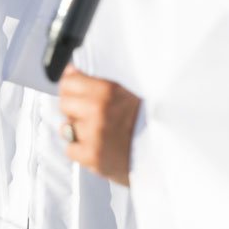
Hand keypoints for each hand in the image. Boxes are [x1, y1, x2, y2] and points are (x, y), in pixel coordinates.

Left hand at [58, 66, 140, 186]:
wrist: (163, 148)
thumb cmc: (146, 121)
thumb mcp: (125, 93)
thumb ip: (95, 83)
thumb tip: (69, 72)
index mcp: (106, 90)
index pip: (69, 82)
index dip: (70, 88)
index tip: (75, 94)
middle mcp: (98, 110)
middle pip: (64, 104)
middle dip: (74, 109)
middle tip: (90, 116)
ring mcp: (94, 134)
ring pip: (66, 128)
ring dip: (78, 131)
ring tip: (97, 133)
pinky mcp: (92, 156)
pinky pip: (70, 150)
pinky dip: (80, 150)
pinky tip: (97, 148)